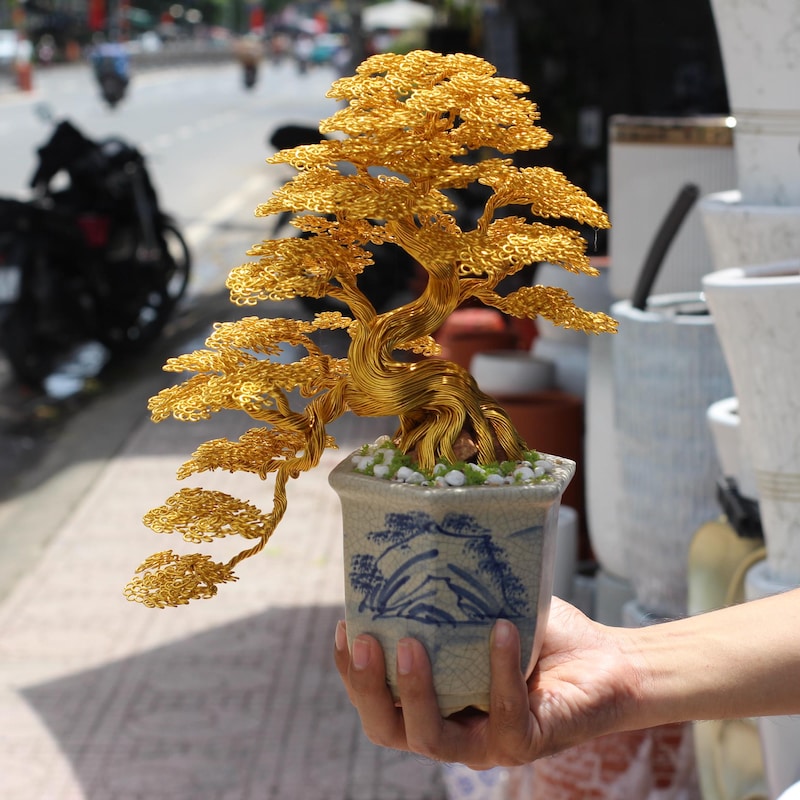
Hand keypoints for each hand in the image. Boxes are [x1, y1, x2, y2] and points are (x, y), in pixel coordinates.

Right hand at [334, 598, 638, 768]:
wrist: (605, 660)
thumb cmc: (535, 634)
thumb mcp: (480, 613)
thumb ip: (446, 599)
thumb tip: (416, 537)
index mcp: (432, 704)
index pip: (376, 701)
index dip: (351, 673)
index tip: (343, 625)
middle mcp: (451, 731)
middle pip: (388, 730)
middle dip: (368, 688)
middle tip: (363, 639)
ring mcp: (486, 745)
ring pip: (431, 738)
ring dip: (415, 691)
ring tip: (411, 643)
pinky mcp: (525, 745)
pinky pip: (504, 715)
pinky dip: (498, 670)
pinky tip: (500, 629)